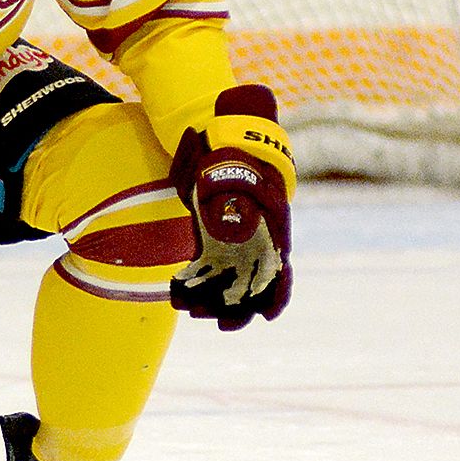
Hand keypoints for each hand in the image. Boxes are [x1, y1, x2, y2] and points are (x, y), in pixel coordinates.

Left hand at [168, 84, 294, 330]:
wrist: (217, 135)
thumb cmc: (224, 143)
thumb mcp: (220, 150)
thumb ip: (206, 152)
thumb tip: (192, 142)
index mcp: (269, 221)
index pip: (281, 266)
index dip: (277, 293)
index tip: (266, 314)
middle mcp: (257, 236)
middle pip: (256, 284)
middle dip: (239, 307)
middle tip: (221, 325)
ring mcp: (236, 240)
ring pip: (231, 283)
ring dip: (214, 302)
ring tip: (192, 310)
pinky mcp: (214, 241)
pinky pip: (210, 272)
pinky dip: (197, 286)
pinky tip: (178, 294)